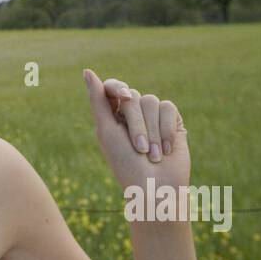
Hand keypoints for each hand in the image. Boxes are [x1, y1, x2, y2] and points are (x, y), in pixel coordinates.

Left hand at [83, 68, 189, 193]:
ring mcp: (153, 118)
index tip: (123, 98)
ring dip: (153, 132)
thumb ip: (98, 101)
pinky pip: (169, 108)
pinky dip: (167, 130)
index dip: (118, 89)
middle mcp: (133, 114)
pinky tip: (167, 150)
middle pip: (133, 96)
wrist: (156, 189)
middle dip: (137, 124)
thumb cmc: (126, 164)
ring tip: (154, 155)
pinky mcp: (173, 122)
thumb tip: (87, 71)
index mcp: (113, 115)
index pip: (114, 87)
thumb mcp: (106, 131)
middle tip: (140, 149)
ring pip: (152, 101)